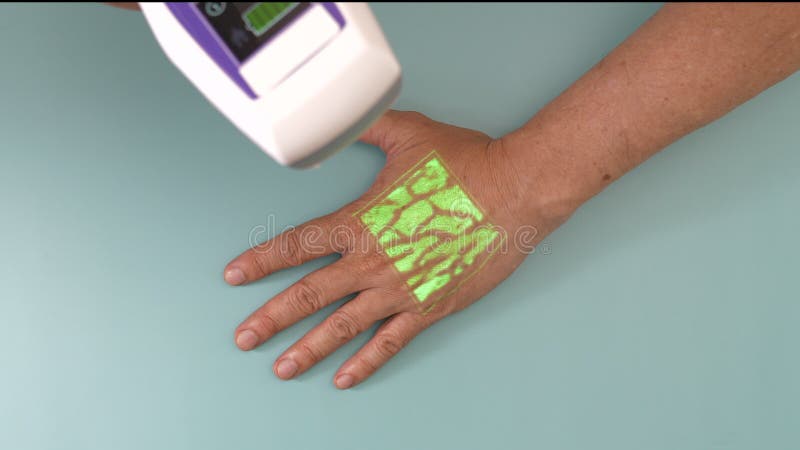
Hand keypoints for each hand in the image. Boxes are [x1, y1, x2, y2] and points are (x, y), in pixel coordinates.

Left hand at [223, 110, 568, 388]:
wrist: (515, 192)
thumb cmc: (466, 164)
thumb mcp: (409, 134)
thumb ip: (367, 127)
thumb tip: (341, 118)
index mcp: (361, 222)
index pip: (297, 246)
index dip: (261, 261)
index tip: (235, 276)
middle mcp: (373, 262)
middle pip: (309, 296)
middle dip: (271, 318)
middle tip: (245, 338)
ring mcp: (400, 290)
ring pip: (343, 327)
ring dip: (309, 350)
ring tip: (283, 368)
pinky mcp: (429, 307)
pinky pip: (390, 341)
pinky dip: (366, 362)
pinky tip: (346, 377)